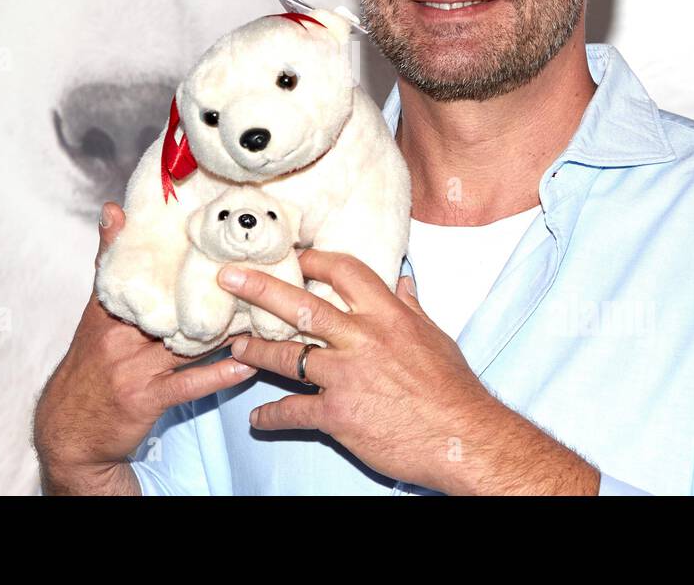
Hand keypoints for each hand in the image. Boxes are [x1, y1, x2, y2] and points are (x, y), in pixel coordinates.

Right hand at [32, 202, 257, 494]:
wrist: (69, 431)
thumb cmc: (89, 369)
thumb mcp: (93, 317)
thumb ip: (108, 267)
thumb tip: (112, 210)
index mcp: (106, 312)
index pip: (128, 268)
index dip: (157, 244)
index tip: (194, 222)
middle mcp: (118, 336)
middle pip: (168, 303)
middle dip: (207, 286)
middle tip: (248, 267)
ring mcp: (133, 368)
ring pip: (188, 340)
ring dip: (226, 328)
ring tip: (261, 313)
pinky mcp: (147, 397)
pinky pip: (189, 382)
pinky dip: (220, 374)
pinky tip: (246, 364)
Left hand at [215, 249, 512, 493]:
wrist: (464, 439)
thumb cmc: (454, 391)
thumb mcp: (436, 339)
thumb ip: (412, 310)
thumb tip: (404, 285)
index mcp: (387, 316)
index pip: (344, 271)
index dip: (314, 260)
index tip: (293, 255)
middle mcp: (362, 339)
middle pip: (300, 306)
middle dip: (259, 289)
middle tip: (228, 278)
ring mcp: (346, 376)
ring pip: (287, 357)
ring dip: (255, 351)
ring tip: (234, 347)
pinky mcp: (338, 415)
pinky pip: (294, 412)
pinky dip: (272, 415)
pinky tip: (258, 418)